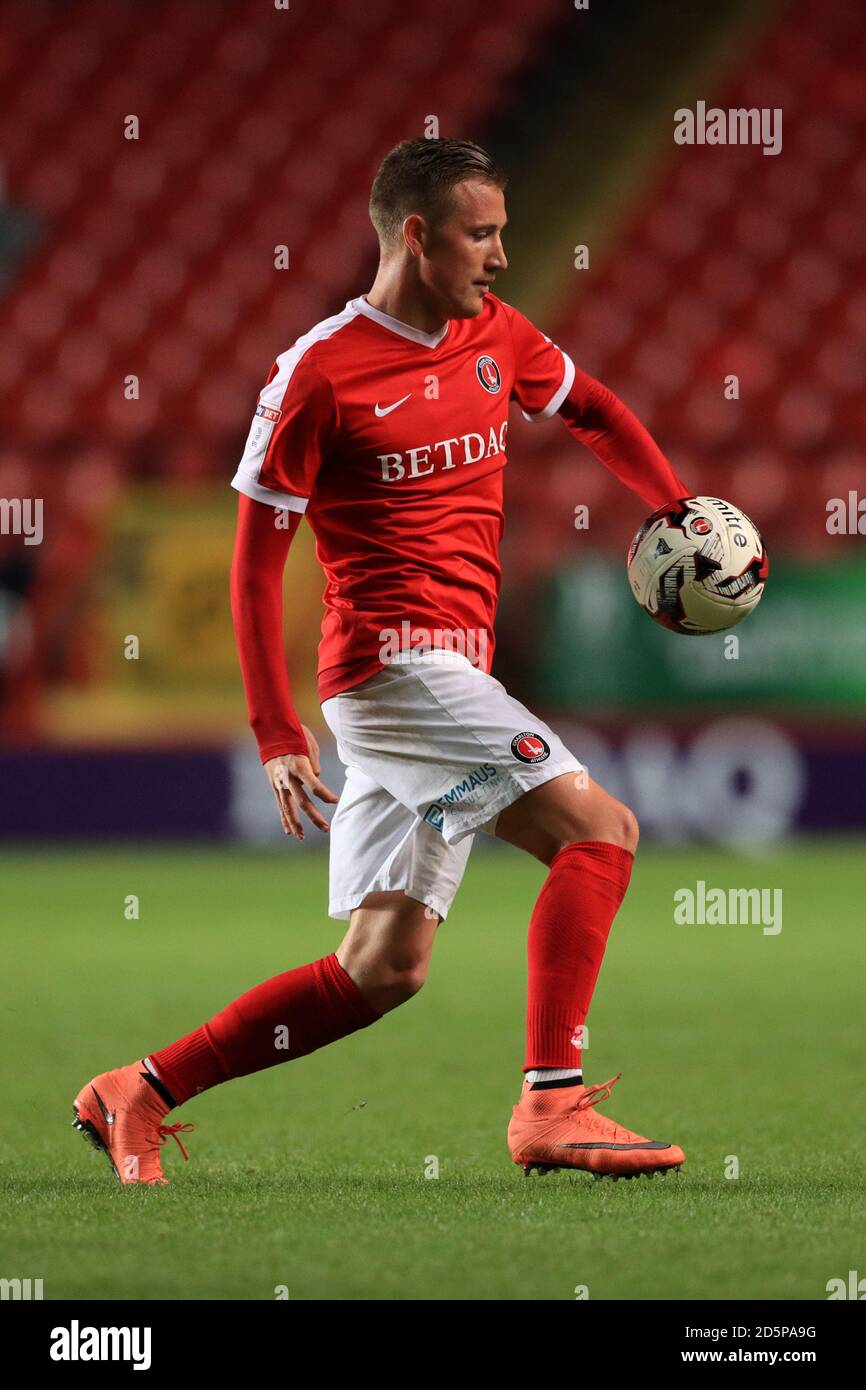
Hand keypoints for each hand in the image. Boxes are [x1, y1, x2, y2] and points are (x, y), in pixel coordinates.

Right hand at [264, 724, 338, 838]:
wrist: (271, 732)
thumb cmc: (295, 735)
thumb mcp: (309, 743)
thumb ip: (314, 763)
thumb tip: (316, 776)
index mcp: (299, 765)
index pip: (314, 785)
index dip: (325, 794)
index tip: (335, 800)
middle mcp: (288, 777)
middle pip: (302, 801)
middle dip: (314, 816)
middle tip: (325, 828)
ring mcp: (279, 783)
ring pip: (287, 808)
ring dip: (296, 824)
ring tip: (302, 837)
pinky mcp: (274, 785)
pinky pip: (280, 805)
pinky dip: (284, 818)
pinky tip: (289, 831)